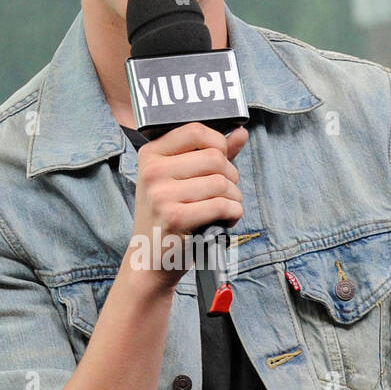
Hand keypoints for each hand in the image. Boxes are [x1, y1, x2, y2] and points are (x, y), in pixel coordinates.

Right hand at [128, 122, 247, 290]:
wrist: (149, 259)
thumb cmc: (169, 216)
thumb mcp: (180, 179)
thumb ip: (211, 153)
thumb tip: (241, 132)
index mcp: (150, 154)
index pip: (195, 130)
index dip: (218, 143)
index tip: (220, 161)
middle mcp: (152, 171)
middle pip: (215, 157)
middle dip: (231, 176)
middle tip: (225, 192)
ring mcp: (161, 195)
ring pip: (222, 183)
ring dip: (234, 198)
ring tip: (225, 209)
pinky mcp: (175, 218)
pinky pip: (222, 206)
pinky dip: (233, 213)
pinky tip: (224, 220)